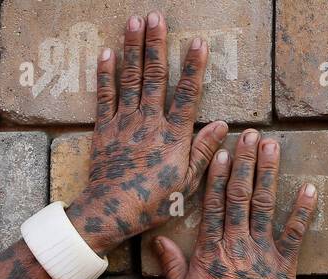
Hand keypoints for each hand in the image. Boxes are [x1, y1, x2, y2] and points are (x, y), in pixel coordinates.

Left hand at [66, 11, 227, 254]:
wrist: (113, 210)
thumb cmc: (154, 202)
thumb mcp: (187, 183)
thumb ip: (204, 152)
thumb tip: (222, 126)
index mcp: (174, 137)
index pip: (187, 95)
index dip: (194, 68)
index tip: (199, 43)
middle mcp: (150, 123)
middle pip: (155, 76)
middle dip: (157, 44)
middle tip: (157, 17)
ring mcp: (125, 123)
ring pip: (130, 79)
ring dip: (133, 48)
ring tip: (135, 22)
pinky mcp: (105, 128)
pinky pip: (105, 96)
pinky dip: (106, 74)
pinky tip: (107, 52)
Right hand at [152, 129, 317, 278]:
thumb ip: (172, 266)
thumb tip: (157, 241)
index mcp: (211, 253)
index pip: (213, 206)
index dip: (217, 176)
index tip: (220, 150)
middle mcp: (237, 248)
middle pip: (240, 198)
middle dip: (245, 163)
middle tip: (250, 134)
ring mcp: (263, 256)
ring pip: (265, 207)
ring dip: (269, 174)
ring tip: (272, 145)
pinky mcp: (285, 267)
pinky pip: (294, 235)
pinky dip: (302, 212)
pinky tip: (309, 188)